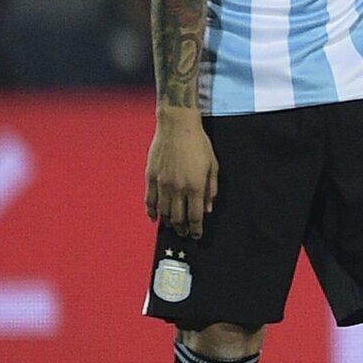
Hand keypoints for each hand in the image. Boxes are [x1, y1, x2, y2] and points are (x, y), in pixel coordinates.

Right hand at [145, 108, 217, 237]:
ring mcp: (162, 184)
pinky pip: (149, 200)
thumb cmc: (199, 144)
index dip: (196, 229)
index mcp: (195, 186)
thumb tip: (208, 208)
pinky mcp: (150, 177)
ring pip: (163, 212)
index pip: (195, 216)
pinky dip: (151, 212)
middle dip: (183, 229)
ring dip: (168, 222)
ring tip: (174, 227)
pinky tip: (154, 218)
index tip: (197, 235)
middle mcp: (178, 188)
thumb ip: (211, 189)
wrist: (177, 126)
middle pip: (178, 217)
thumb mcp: (213, 165)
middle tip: (185, 233)